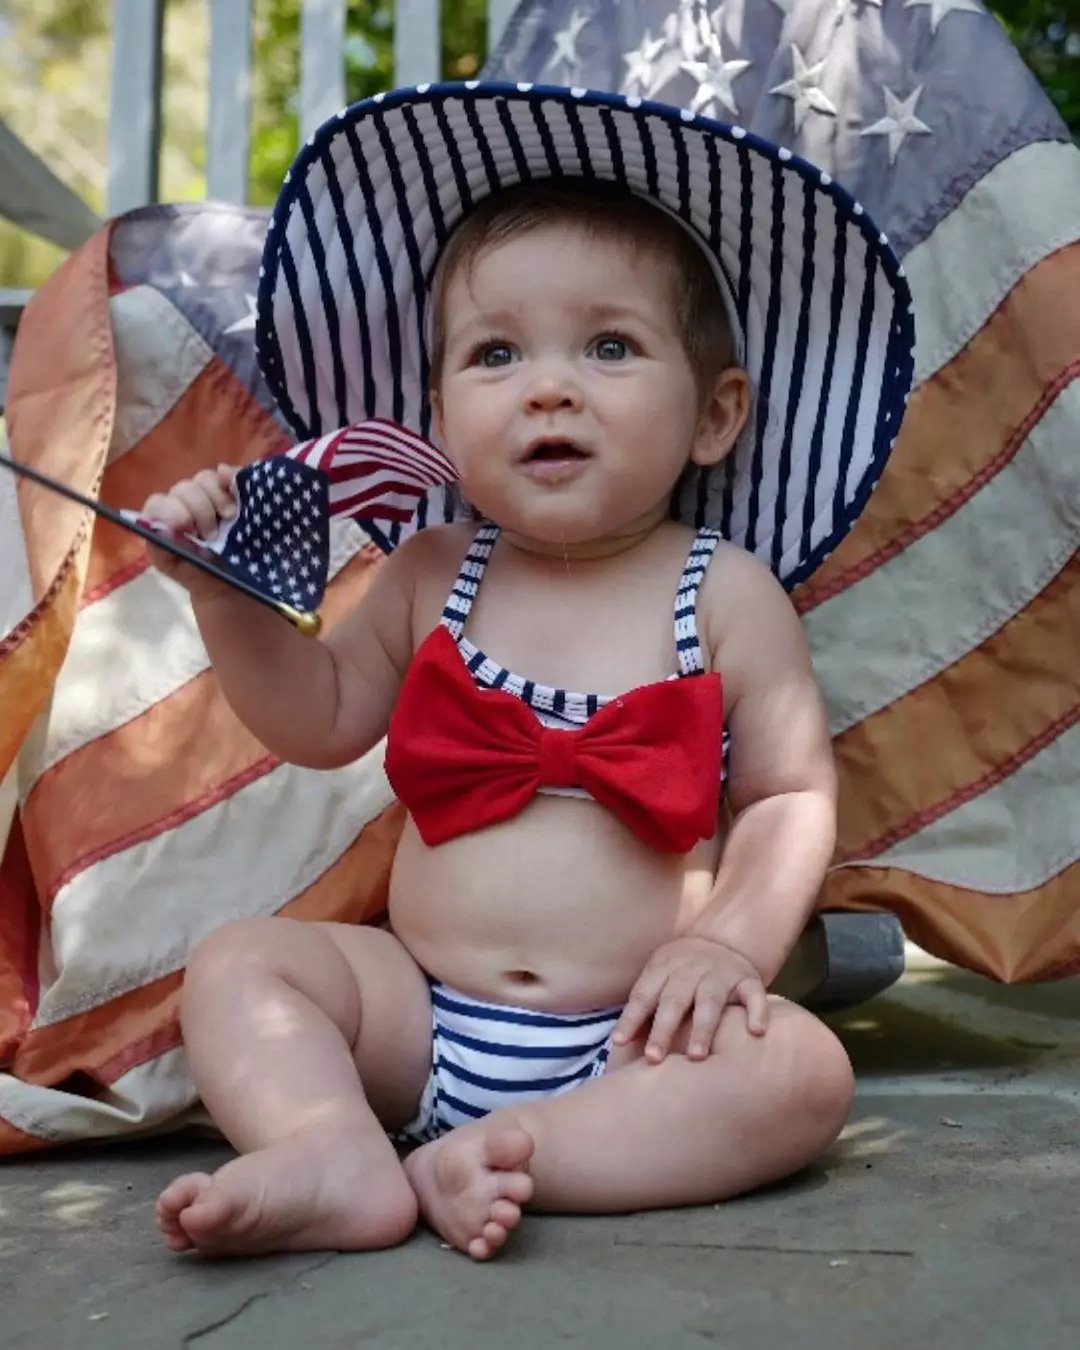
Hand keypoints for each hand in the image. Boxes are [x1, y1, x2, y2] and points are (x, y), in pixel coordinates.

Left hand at [141, 464, 236, 597]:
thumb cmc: (210, 581)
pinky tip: (235, 485)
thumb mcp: (186, 576)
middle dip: (199, 509)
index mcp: (166, 525)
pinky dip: (231, 475)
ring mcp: (211, 497)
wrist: (244, 588)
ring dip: (217, 497)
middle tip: (212, 535)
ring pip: (205, 479)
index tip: (187, 525)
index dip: (171, 510)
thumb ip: (167, 552)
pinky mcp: (236, 492)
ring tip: (230, 518)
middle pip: (184, 488)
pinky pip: (230, 474)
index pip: (158, 504)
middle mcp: (185, 506)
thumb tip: (162, 527)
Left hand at [613, 936, 768, 1062]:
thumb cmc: (683, 972)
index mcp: (665, 968)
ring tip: (696, 1056)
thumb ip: (645, 1004)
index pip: (644, 994)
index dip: (632, 1017)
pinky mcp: (748, 981)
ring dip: (702, 1028)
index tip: (619, 1043)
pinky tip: (756, 1032)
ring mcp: (721, 975)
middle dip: (663, 1029)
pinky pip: (755, 996)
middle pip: (675, 999)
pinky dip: (757, 1011)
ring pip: (710, 1001)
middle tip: (653, 1058)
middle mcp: (692, 970)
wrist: (724, 941)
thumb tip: (620, 1043)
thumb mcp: (659, 976)